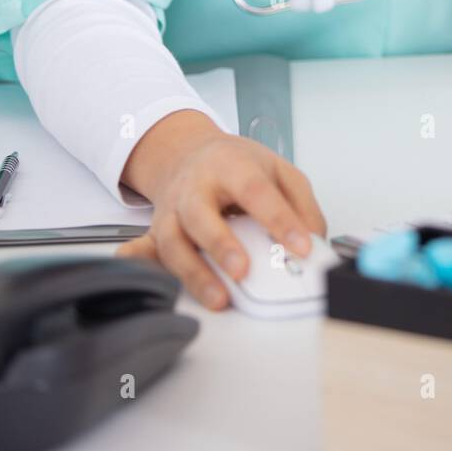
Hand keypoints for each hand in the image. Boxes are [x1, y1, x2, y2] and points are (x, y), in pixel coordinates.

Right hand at [115, 124, 326, 310]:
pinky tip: (141, 276)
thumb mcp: (278, 170)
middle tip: (244, 270)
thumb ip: (301, 203)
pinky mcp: (157, 231)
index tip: (302, 247)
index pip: (256, 191)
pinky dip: (137, 263)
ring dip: (193, 272)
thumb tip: (315, 239)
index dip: (280, 219)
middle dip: (221, 244)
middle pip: (201, 215)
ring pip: (173, 242)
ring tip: (220, 298)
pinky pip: (143, 250)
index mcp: (231, 165)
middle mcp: (196, 187)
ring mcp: (172, 210)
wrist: (191, 152)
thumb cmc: (236, 165)